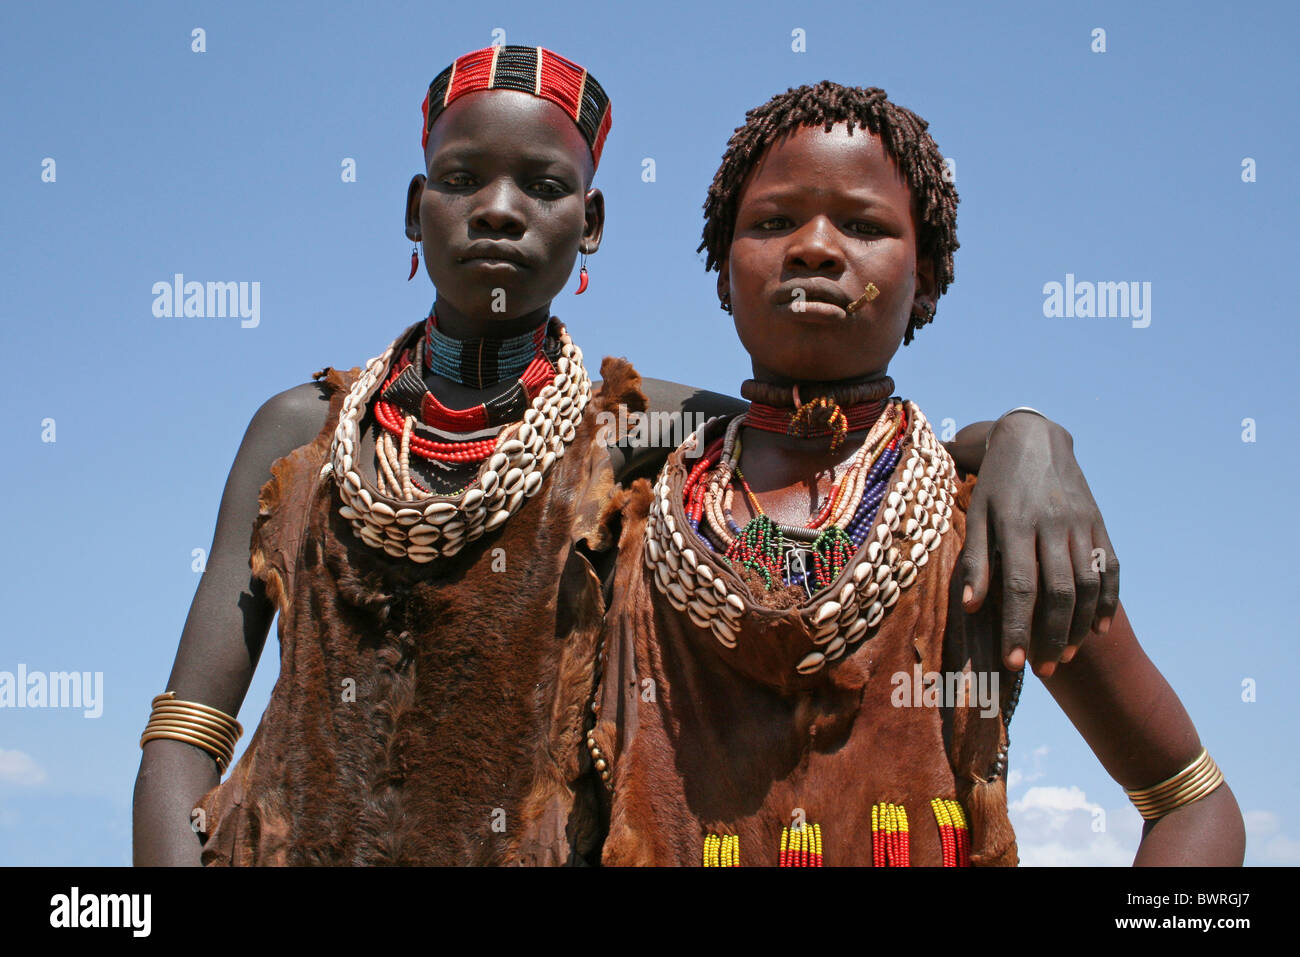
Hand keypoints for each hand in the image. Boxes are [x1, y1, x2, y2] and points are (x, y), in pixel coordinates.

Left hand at [957, 412, 1118, 674]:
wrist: (1033, 439)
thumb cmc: (994, 484)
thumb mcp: (976, 514)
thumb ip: (975, 561)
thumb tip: (971, 607)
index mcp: (1017, 524)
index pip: (1020, 587)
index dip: (1018, 627)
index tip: (1014, 663)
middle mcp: (1054, 525)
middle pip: (1059, 593)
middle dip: (1050, 636)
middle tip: (1041, 669)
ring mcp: (1081, 523)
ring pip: (1088, 585)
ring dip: (1079, 626)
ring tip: (1064, 656)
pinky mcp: (1099, 523)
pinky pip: (1110, 568)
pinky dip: (1108, 602)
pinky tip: (1098, 630)